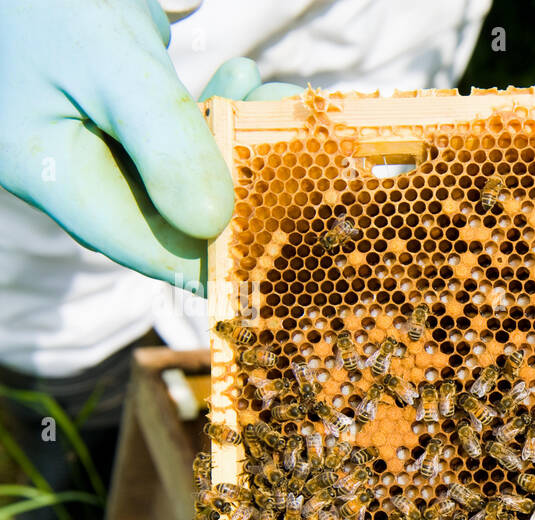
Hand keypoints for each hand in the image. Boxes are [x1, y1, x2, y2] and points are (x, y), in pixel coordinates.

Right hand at [0, 1, 299, 288]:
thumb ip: (164, 144)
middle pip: (178, 210)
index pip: (156, 250)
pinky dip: (214, 107)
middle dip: (243, 180)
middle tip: (290, 135)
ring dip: (236, 136)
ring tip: (268, 91)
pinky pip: (174, 128)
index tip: (290, 232)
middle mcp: (74, 171)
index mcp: (57, 179)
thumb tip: (215, 225)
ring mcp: (91, 139)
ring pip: (183, 166)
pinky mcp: (111, 108)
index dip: (226, 254)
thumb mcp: (109, 64)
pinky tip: (244, 74)